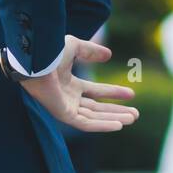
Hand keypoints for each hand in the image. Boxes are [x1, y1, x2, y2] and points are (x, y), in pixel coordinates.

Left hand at [19, 35, 137, 132]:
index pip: (95, 92)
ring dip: (113, 119)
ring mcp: (65, 108)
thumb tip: (109, 55)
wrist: (37, 62)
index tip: (131, 94)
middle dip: (116, 111)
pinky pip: (85, 124)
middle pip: (96, 108)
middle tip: (135, 114)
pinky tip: (118, 126)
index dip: (113, 93)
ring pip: (94, 117)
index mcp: (69, 85)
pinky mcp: (63, 115)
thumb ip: (91, 51)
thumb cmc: (50, 53)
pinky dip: (102, 125)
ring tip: (132, 119)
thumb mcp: (75, 47)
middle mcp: (68, 98)